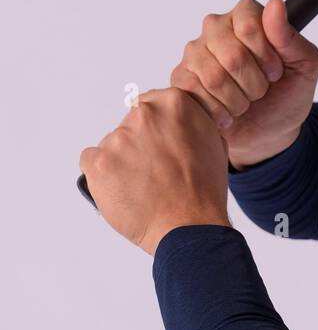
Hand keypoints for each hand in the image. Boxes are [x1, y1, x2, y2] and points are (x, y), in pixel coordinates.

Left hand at [79, 87, 231, 255]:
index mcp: (173, 103)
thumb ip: (191, 120)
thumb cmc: (203, 190)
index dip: (157, 130)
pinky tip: (123, 189)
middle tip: (153, 171)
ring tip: (142, 186)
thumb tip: (178, 118)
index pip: (152, 105)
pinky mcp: (98, 162)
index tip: (161, 147)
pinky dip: (102, 175)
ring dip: (122, 161)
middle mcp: (144, 114)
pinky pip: (91, 161)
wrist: (189, 226)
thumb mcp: (213, 140)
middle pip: (131, 124)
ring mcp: (118, 138)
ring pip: (112, 144)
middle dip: (139, 144)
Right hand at [169, 0, 317, 168]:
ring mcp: (194, 52)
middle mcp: (216, 27)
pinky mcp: (180, 78)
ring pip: (213, 77)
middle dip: (255, 83)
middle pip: (232, 55)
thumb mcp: (305, 66)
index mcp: (246, 15)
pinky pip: (194, 93)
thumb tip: (275, 4)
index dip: (267, 56)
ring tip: (245, 102)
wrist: (268, 132)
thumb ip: (291, 37)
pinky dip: (220, 112)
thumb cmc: (287, 95)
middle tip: (260, 90)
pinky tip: (228, 113)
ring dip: (238, 100)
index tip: (276, 72)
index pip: (249, 26)